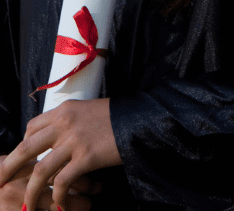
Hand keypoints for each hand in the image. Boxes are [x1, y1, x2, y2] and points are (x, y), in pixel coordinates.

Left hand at [0, 98, 119, 210]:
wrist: (142, 117)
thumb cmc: (118, 116)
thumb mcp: (90, 112)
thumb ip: (71, 123)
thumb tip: (58, 141)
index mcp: (65, 110)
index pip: (32, 127)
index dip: (24, 145)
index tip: (23, 160)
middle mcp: (65, 124)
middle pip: (25, 149)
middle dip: (7, 169)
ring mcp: (74, 141)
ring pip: (40, 171)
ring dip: (31, 193)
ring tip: (26, 206)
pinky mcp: (86, 157)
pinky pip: (62, 182)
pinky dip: (58, 197)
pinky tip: (60, 204)